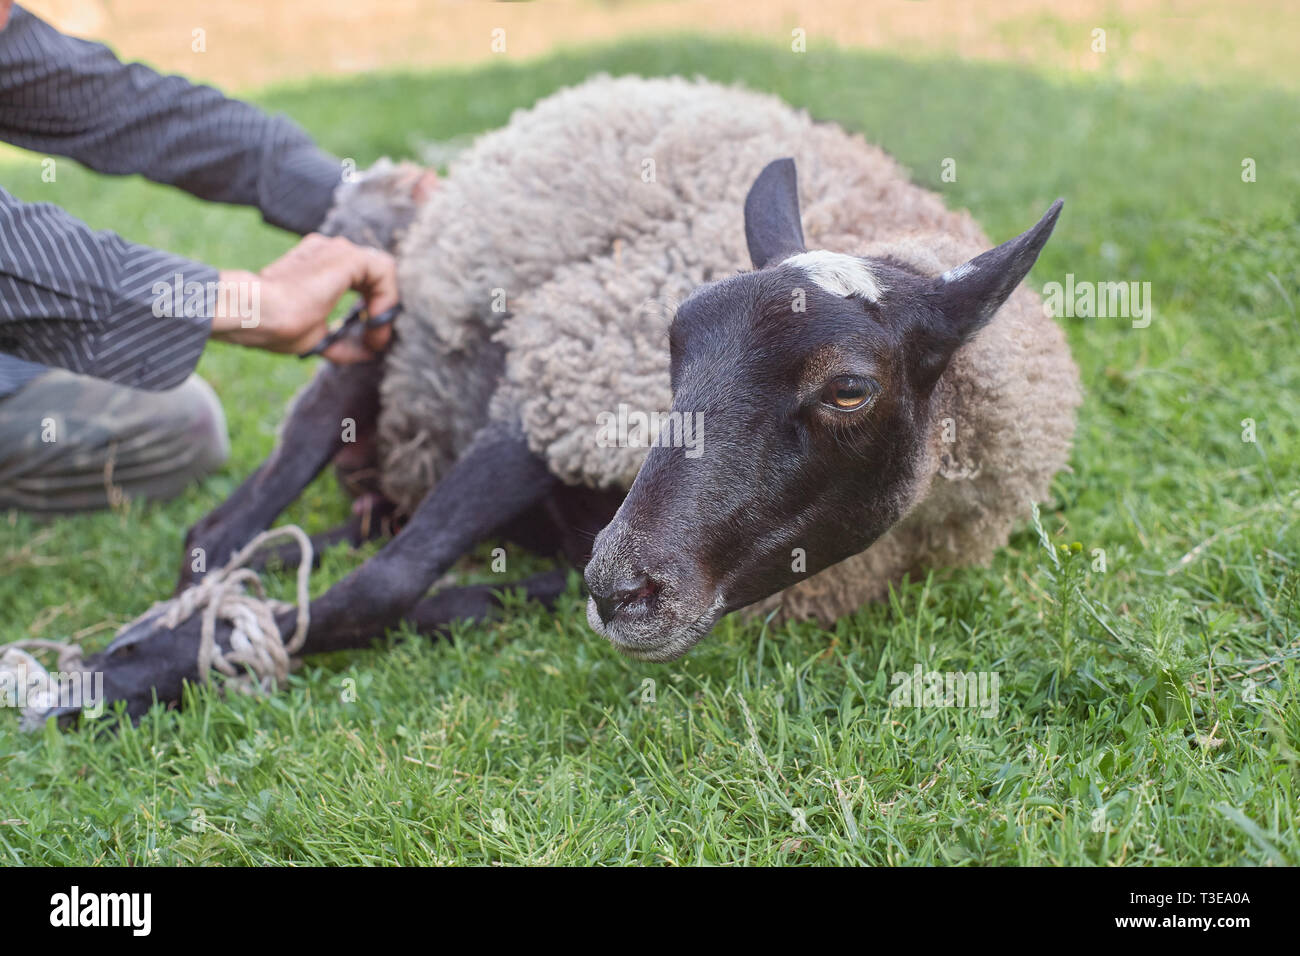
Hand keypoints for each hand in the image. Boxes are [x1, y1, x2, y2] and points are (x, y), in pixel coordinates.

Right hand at [211, 234, 398, 363]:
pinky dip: (387, 299)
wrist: (256, 313)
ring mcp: (335, 250)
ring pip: (381, 273)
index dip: (371, 312)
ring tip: (375, 337)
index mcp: (317, 266)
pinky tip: (374, 321)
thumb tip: (368, 352)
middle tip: (375, 342)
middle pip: (373, 278)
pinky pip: (384, 271)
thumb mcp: (316, 339)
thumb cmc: (274, 324)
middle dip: (381, 312)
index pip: (360, 283)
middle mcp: (327, 252)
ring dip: (385, 308)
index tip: (369, 344)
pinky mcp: (346, 256)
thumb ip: (343, 342)